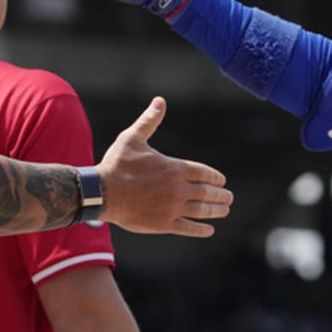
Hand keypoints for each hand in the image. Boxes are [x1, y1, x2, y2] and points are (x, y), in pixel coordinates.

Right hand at [97, 97, 230, 237]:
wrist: (102, 192)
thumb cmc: (117, 163)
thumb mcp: (133, 137)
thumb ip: (150, 120)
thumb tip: (160, 101)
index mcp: (175, 168)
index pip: (204, 172)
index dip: (215, 177)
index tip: (222, 181)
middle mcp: (178, 188)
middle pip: (207, 192)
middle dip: (221, 195)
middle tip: (229, 198)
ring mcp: (172, 208)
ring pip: (201, 211)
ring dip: (216, 211)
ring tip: (224, 211)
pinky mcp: (163, 224)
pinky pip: (188, 228)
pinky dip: (200, 229)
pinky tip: (209, 230)